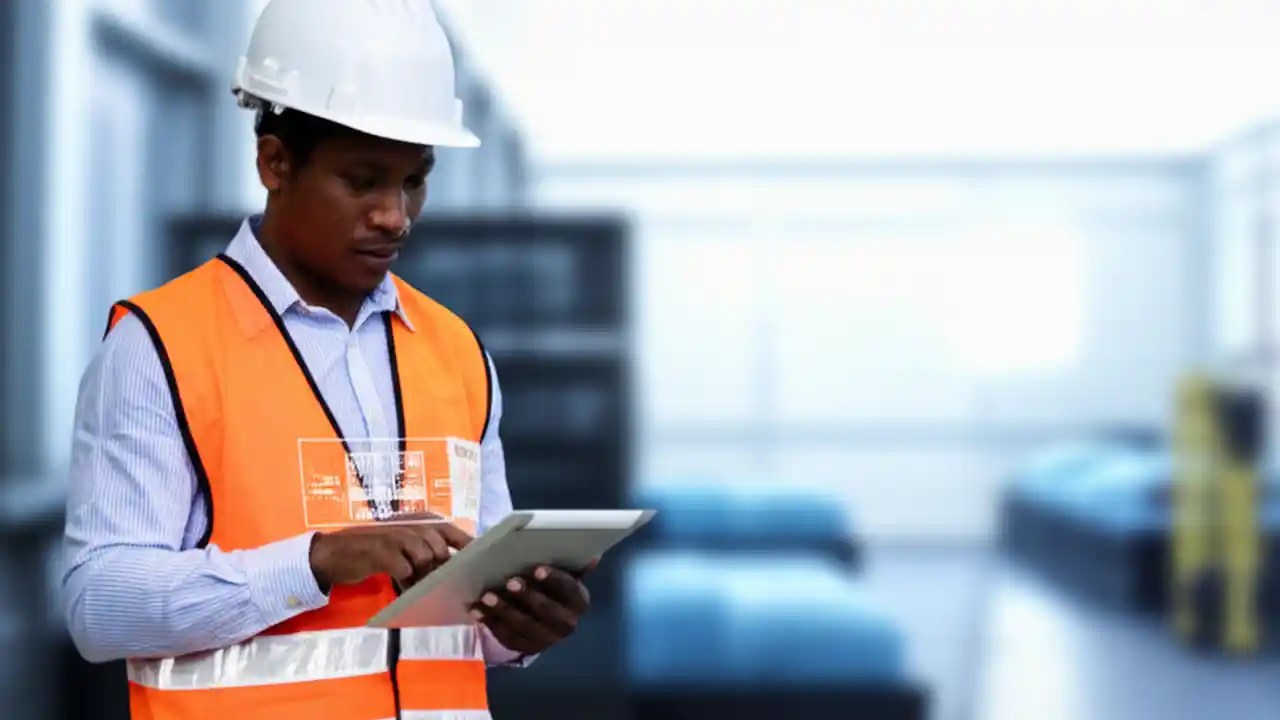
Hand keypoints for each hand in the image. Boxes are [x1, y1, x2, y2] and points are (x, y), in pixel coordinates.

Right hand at [309, 520, 471, 591]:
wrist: (332, 553)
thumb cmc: (372, 551)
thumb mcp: (402, 545)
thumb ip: (425, 550)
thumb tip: (456, 565)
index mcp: (417, 521)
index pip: (450, 530)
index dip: (466, 544)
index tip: (481, 560)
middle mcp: (408, 525)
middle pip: (440, 545)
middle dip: (443, 567)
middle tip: (443, 583)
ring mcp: (395, 536)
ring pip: (425, 557)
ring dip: (424, 576)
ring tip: (417, 585)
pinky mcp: (381, 552)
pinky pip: (405, 570)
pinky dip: (406, 582)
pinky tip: (401, 588)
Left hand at [470, 559, 597, 655]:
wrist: (548, 622)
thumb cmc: (554, 589)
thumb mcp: (566, 577)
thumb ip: (575, 567)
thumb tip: (593, 557)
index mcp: (579, 603)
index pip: (570, 590)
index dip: (554, 579)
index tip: (537, 569)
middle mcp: (567, 625)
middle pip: (546, 611)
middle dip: (527, 596)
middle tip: (509, 581)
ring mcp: (546, 640)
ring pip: (524, 626)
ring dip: (504, 611)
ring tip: (486, 596)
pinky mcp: (526, 648)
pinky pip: (507, 637)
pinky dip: (490, 623)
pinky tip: (477, 610)